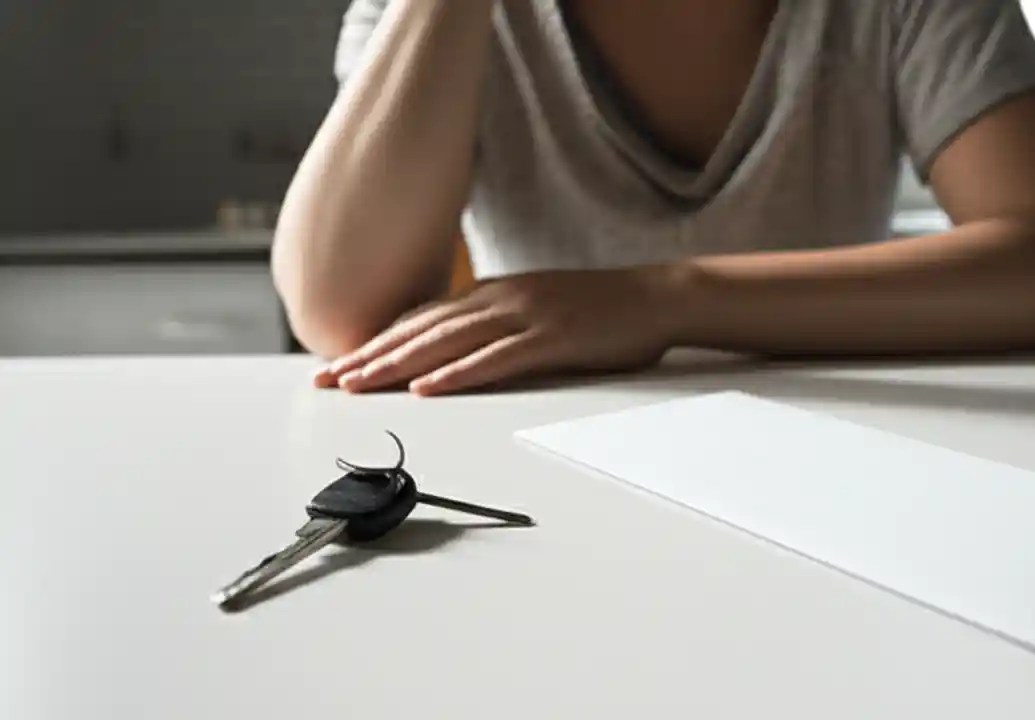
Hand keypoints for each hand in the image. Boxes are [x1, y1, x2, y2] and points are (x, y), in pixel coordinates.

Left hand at [314, 266, 682, 394]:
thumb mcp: (537, 309)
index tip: (340, 364)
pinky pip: (496, 358)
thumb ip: (496, 324)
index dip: (377, 342)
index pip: (422, 320)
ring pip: (447, 342)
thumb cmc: (601, 310)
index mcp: (493, 294)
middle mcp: (499, 299)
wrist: (657, 296)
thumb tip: (456, 347)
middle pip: (421, 330)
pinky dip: (458, 374)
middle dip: (370, 355)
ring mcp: (525, 316)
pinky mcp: (552, 337)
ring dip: (398, 364)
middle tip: (327, 379)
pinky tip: (428, 388)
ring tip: (358, 383)